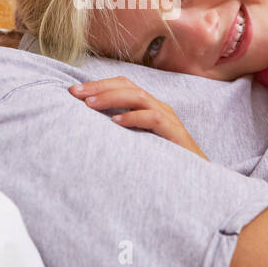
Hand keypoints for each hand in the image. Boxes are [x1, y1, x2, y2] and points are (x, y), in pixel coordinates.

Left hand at [69, 76, 207, 159]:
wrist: (194, 181)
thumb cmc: (162, 163)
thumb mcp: (137, 142)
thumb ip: (120, 131)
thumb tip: (88, 127)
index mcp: (148, 107)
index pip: (123, 85)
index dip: (98, 85)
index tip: (72, 92)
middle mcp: (158, 107)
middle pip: (127, 85)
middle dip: (99, 87)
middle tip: (75, 94)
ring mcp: (168, 118)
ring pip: (138, 96)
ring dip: (111, 98)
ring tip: (90, 105)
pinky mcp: (174, 133)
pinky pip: (153, 118)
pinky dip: (133, 117)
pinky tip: (116, 123)